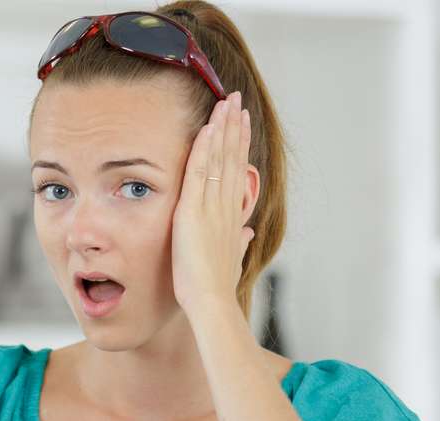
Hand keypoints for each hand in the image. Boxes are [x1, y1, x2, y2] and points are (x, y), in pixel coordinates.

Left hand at [171, 89, 254, 319]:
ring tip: (226, 103)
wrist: (212, 300)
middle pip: (232, 158)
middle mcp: (226, 205)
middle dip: (234, 127)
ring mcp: (211, 206)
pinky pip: (199, 172)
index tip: (241, 124)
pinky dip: (204, 149)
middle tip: (235, 101)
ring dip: (223, 128)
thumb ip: (238, 242)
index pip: (235, 172)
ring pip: (219, 159)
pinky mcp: (194, 211)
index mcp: (231, 214)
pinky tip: (208, 127)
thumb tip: (246, 233)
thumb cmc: (218, 286)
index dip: (238, 146)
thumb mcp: (231, 258)